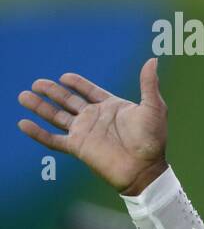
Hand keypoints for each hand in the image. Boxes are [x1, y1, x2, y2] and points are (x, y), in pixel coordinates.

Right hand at [16, 58, 169, 194]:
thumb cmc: (152, 139)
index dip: (77, 83)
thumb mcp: (154, 107)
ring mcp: (85, 132)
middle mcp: (96, 118)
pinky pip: (52, 139)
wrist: (144, 168)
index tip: (64, 76)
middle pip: (68, 101)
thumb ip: (148, 84)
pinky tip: (23, 124)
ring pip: (56, 116)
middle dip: (52, 91)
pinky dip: (37, 133)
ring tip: (24, 96)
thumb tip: (152, 60)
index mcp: (112, 107)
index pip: (90, 91)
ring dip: (40, 107)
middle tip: (37, 83)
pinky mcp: (77, 147)